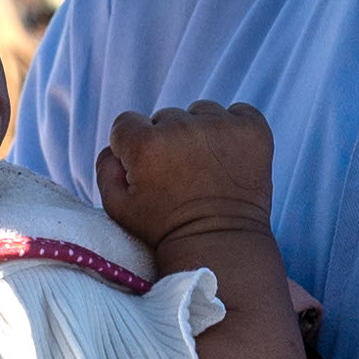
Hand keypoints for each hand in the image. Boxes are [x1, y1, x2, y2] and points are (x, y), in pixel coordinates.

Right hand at [93, 101, 273, 252]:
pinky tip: (231, 158)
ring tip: (206, 167)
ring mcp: (221, 126)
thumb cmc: (165, 231)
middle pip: (166, 117)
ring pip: (201, 113)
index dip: (133, 148)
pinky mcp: (253, 129)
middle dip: (167, 141)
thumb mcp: (118, 208)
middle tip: (180, 175)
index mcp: (145, 143)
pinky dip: (235, 130)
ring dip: (200, 133)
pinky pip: (238, 112)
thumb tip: (116, 146)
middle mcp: (182, 128)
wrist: (221, 247)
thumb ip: (105, 168)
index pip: (127, 123)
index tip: (149, 171)